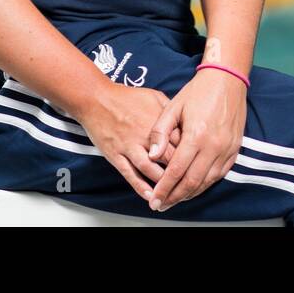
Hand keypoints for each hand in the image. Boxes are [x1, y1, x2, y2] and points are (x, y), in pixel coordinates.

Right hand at [76, 82, 181, 203]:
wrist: (96, 98)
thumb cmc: (125, 97)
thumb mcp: (154, 97)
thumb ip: (170, 111)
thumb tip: (185, 123)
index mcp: (158, 121)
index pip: (181, 141)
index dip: (190, 154)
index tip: (197, 163)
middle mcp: (145, 135)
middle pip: (168, 157)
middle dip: (180, 172)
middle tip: (189, 183)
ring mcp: (130, 146)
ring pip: (150, 169)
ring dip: (162, 183)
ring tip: (172, 194)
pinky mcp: (116, 155)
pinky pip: (130, 174)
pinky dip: (140, 186)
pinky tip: (150, 196)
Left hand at [145, 68, 246, 211]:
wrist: (227, 80)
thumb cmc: (198, 91)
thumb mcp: (173, 107)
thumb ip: (160, 132)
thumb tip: (151, 156)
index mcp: (196, 135)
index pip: (176, 171)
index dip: (164, 188)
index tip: (154, 199)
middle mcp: (213, 146)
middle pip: (191, 182)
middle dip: (175, 197)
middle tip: (161, 205)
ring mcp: (226, 149)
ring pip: (207, 182)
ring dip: (190, 194)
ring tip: (175, 199)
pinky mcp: (235, 149)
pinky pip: (219, 174)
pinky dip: (205, 184)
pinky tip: (194, 187)